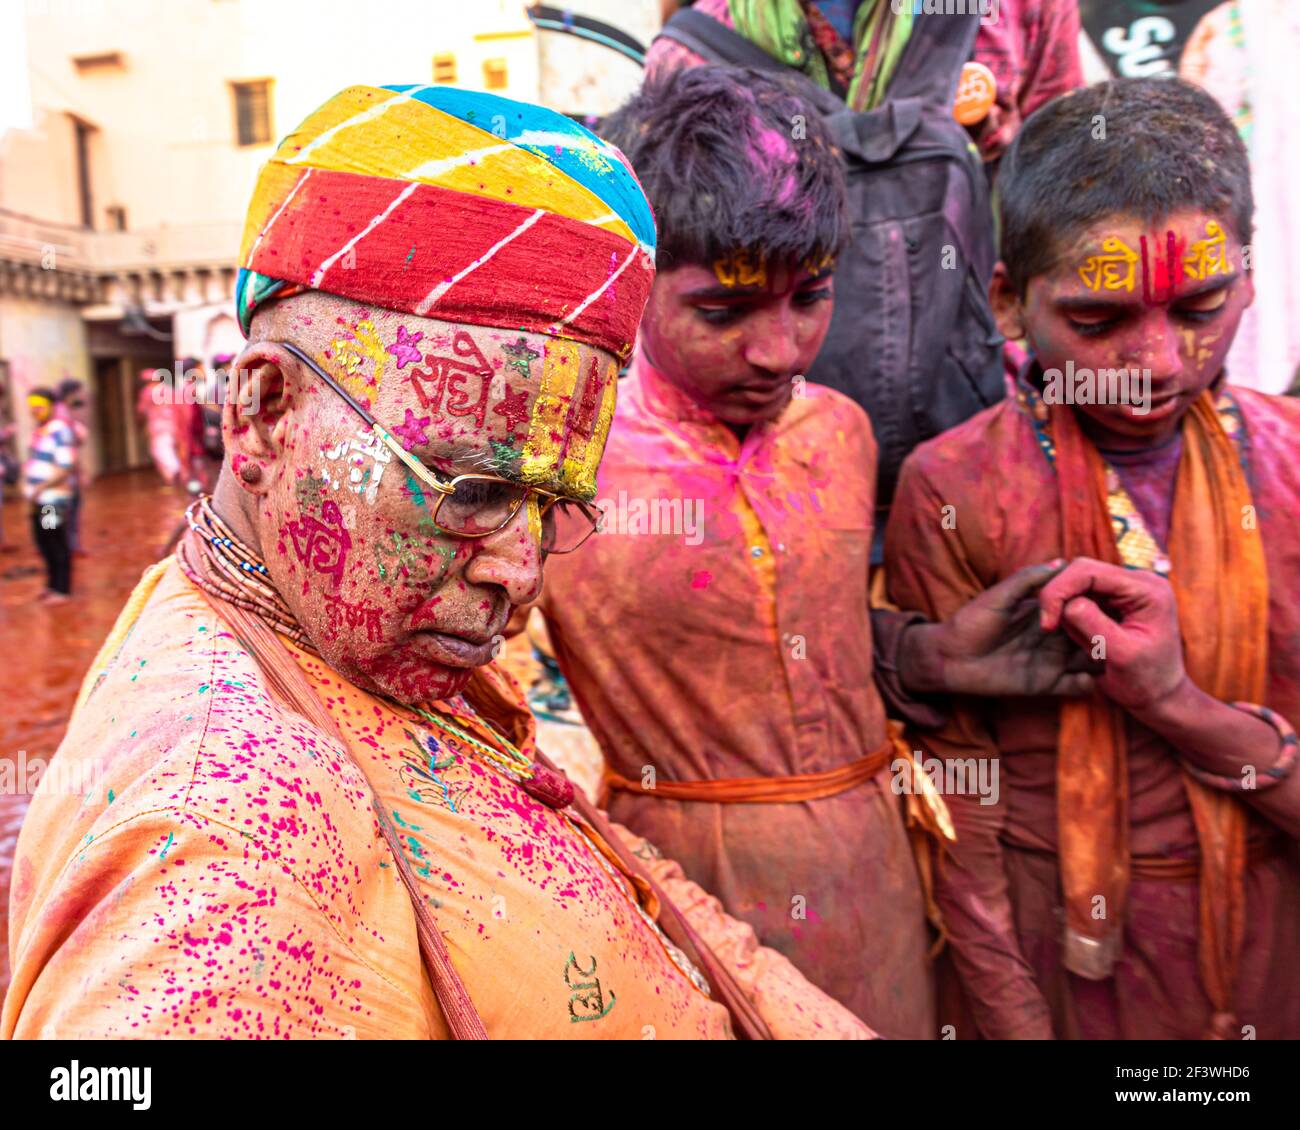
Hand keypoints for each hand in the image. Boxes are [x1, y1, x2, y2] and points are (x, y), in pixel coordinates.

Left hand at [900, 561, 1097, 697]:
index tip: (1115, 601)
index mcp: (1048, 612)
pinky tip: (1085, 677)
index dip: (1100, 604)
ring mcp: (1053, 660)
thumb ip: (1027, 580)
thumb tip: (1062, 562)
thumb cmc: (970, 622)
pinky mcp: (1046, 683)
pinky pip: (1077, 687)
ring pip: (1093, 660)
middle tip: (1120, 632)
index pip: (1084, 606)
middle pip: (1095, 634)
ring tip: (1108, 655)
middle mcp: (1056, 636)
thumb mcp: (999, 597)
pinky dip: (1088, 684)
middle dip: (1110, 632)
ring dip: (1105, 658)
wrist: (949, 658)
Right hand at [1038, 557, 1185, 711]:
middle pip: (1081, 571)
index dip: (1059, 591)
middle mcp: (1138, 581)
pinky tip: (1081, 637)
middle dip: (1059, 597)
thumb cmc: (1146, 681)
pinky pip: (1082, 596)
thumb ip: (1095, 626)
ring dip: (1065, 608)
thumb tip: (1067, 604)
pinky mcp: (1115, 599)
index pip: (1089, 572)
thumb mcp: (1121, 656)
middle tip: (1048, 627)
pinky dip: (1071, 614)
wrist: (1161, 695)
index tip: (1046, 623)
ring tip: (1077, 639)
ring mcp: (1126, 589)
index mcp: (1147, 590)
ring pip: (1078, 582)